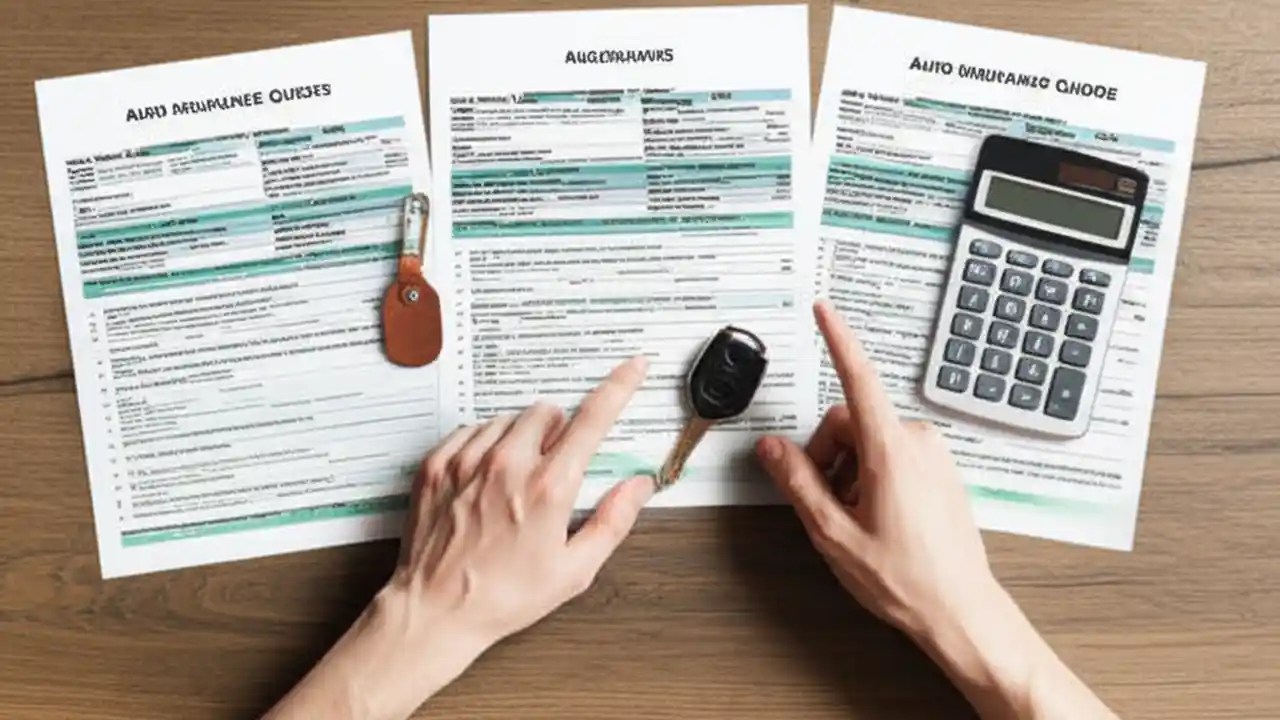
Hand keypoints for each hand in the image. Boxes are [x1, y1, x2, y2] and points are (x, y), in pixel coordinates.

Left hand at [264, 356, 654, 719]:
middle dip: (558, 432)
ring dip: (520, 438)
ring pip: (508, 419)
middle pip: (547, 412)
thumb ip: (613, 521)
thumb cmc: (502, 596)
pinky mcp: (436, 464)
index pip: (593, 419)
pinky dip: (484, 445)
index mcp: (548, 488)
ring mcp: (467, 460)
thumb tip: (638, 486)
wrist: (434, 611)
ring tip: (514, 482)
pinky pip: (471, 430)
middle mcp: (507, 465)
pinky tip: (484, 480)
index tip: (633, 367)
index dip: (619, 387)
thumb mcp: (574, 570)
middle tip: (552, 470)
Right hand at [756, 300, 996, 639]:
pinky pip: (893, 454)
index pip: (858, 379)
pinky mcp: (940, 470)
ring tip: (853, 519)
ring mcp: (933, 456)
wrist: (960, 610)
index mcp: (890, 450)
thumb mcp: (833, 533)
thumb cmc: (903, 579)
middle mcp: (916, 443)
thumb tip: (772, 448)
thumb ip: (798, 482)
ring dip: (849, 470)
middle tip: (824, 502)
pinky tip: (875, 518)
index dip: (838, 340)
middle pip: (849, 421)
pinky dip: (872, 476)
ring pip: (869, 440)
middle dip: (827, 455)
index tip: (824, 310)